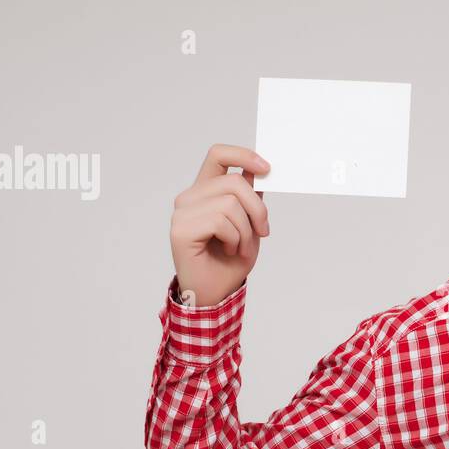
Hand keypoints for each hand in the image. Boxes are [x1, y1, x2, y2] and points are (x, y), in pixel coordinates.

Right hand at [170, 144, 271, 307]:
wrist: (216, 293)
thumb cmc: (230, 261)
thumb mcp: (249, 224)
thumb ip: (250, 197)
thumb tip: (258, 170)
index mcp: (205, 191)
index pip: (218, 155)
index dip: (243, 155)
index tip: (267, 168)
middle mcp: (190, 197)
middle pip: (233, 181)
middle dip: (257, 208)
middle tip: (262, 231)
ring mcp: (182, 213)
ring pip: (230, 203)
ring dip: (246, 231)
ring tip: (240, 247)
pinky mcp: (181, 230)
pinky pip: (220, 221)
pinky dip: (235, 239)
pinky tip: (230, 250)